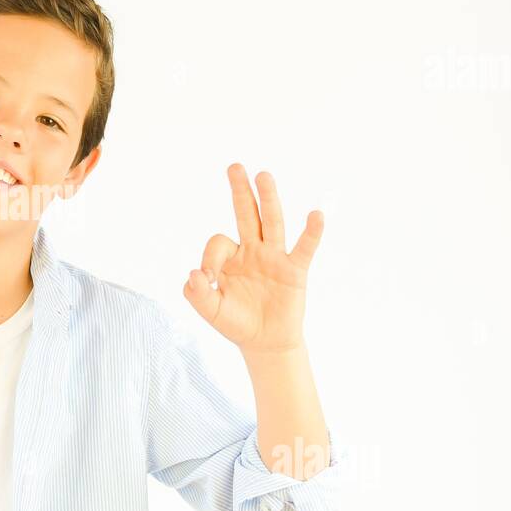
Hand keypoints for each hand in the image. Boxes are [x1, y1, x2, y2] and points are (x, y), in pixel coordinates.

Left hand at [183, 165, 323, 355]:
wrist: (265, 343)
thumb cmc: (237, 323)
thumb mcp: (211, 311)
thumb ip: (198, 294)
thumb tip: (194, 274)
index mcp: (230, 258)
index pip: (218, 242)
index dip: (210, 258)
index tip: (209, 280)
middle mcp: (252, 251)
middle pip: (246, 215)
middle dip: (240, 191)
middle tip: (235, 167)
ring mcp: (274, 258)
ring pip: (272, 222)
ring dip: (268, 199)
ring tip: (263, 175)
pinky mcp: (294, 270)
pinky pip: (304, 248)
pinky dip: (311, 232)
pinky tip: (316, 215)